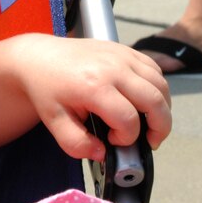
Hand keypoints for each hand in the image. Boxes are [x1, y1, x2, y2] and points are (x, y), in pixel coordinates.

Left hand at [14, 35, 171, 161]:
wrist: (39, 57)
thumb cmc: (46, 87)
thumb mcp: (54, 121)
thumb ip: (76, 144)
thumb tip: (102, 153)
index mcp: (93, 86)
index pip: (129, 121)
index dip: (127, 139)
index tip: (113, 141)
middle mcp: (111, 67)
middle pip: (155, 101)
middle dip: (159, 128)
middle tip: (150, 141)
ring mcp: (120, 55)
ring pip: (161, 85)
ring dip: (162, 108)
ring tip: (148, 122)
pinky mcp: (124, 49)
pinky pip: (154, 69)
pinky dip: (157, 87)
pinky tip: (143, 100)